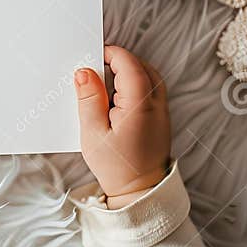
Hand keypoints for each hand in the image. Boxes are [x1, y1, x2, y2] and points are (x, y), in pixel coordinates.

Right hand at [74, 46, 170, 209]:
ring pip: (150, 77)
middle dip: (121, 60)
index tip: (93, 55)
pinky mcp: (162, 119)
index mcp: (140, 104)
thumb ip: (89, 99)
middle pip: (143, 67)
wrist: (140, 192)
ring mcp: (162, 111)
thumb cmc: (115, 166)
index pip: (129, 64)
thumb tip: (84, 71)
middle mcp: (156, 104)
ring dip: (130, 71)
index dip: (111, 54)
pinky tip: (119, 97)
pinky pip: (153, 90)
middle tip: (98, 65)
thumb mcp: (92, 132)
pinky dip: (137, 84)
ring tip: (107, 80)